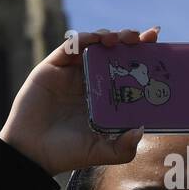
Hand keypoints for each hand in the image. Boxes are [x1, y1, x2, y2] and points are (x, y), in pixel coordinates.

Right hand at [0, 27, 156, 177]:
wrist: (31, 153)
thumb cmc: (66, 153)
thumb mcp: (100, 152)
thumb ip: (123, 148)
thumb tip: (142, 129)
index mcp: (106, 96)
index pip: (128, 68)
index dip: (143, 53)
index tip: (157, 40)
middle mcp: (91, 80)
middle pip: (114, 51)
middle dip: (129, 39)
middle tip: (140, 38)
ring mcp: (71, 72)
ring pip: (93, 44)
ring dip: (107, 36)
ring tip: (117, 39)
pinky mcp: (52, 67)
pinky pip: (69, 47)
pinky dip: (82, 39)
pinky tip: (92, 39)